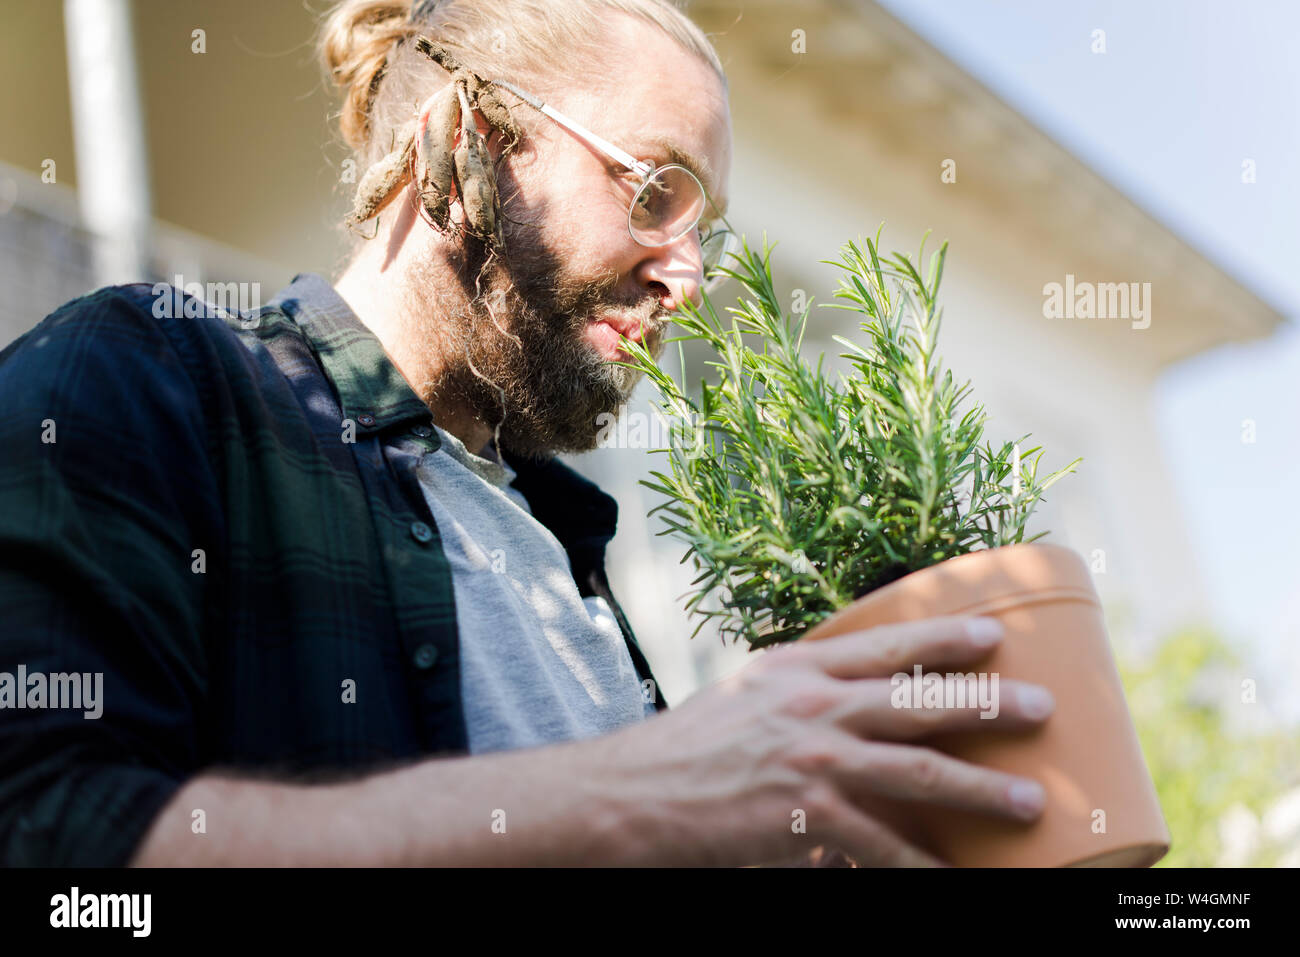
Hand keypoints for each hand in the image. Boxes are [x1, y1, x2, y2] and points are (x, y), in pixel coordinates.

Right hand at [587, 615, 1052, 866]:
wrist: (635, 796)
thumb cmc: (688, 746)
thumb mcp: (746, 694)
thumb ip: (801, 689)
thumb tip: (856, 699)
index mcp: (798, 669)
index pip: (887, 644)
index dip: (945, 638)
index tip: (994, 636)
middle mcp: (814, 707)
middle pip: (920, 701)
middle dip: (988, 704)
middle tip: (1042, 708)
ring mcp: (814, 763)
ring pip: (919, 772)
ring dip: (981, 787)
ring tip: (1030, 801)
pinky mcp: (808, 819)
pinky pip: (884, 846)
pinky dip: (924, 864)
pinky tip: (957, 874)